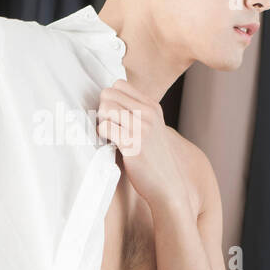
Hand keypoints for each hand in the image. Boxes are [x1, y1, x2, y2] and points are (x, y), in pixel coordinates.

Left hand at [96, 79, 186, 210]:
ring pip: (104, 107)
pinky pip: (104, 128)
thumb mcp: (151, 128)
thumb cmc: (154, 159)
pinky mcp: (132, 144)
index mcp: (152, 107)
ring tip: (110, 134)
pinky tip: (111, 144)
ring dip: (101, 121)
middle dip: (102, 108)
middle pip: (108, 93)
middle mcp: (148, 113)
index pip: (119, 84)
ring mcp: (141, 128)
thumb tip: (106, 101)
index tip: (112, 115)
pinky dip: (102, 135)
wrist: (169, 185)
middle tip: (108, 125)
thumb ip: (136, 113)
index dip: (110, 98)